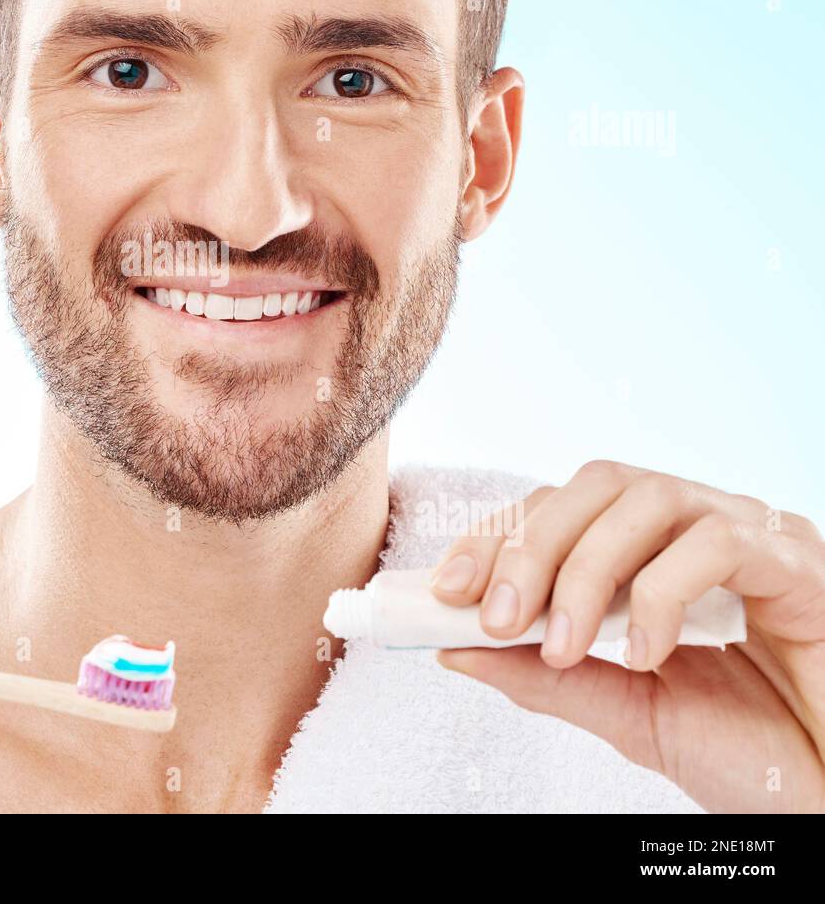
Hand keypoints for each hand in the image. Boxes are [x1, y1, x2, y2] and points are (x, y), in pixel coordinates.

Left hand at [428, 460, 824, 812]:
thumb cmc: (749, 750)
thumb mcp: (625, 711)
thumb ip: (543, 677)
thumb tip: (452, 644)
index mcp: (652, 551)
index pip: (560, 507)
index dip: (497, 536)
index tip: (444, 589)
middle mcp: (697, 526)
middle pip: (595, 483)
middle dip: (530, 546)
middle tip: (497, 619)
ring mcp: (751, 535)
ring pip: (646, 497)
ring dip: (586, 569)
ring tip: (565, 646)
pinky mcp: (797, 561)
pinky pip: (717, 542)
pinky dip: (660, 594)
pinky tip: (648, 656)